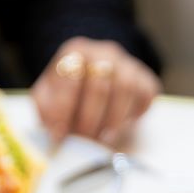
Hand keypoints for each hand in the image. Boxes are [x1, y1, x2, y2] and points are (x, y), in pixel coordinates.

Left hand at [32, 40, 160, 144]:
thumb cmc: (70, 93)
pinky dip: (134, 115)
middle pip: (99, 86)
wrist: (96, 82)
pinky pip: (144, 97)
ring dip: (113, 120)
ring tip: (103, 139)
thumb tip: (56, 134)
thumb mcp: (48, 97)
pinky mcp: (146, 79)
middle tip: (84, 140)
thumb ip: (47, 113)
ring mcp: (128, 64)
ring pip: (125, 90)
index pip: (69, 77)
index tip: (59, 135)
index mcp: (75, 52)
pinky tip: (120, 127)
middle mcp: (103, 52)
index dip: (63, 109)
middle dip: (90, 119)